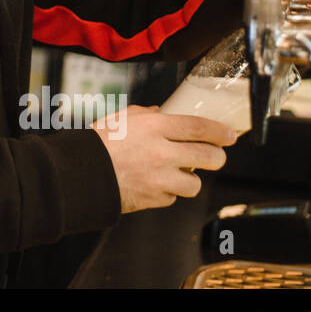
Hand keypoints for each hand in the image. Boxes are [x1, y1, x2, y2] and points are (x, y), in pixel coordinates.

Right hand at [90, 105, 234, 212]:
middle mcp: (161, 152)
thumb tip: (160, 112)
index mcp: (154, 127)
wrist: (80, 174)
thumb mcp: (120, 118)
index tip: (230, 135)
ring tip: (180, 174)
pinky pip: (172, 198)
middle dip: (217, 157)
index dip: (220, 132)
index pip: (199, 128)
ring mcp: (159, 178)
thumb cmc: (97, 143)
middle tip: (215, 157)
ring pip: (195, 183)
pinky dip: (168, 192)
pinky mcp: (153, 198)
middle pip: (208, 157)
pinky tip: (157, 184)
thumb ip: (144, 114)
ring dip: (190, 179)